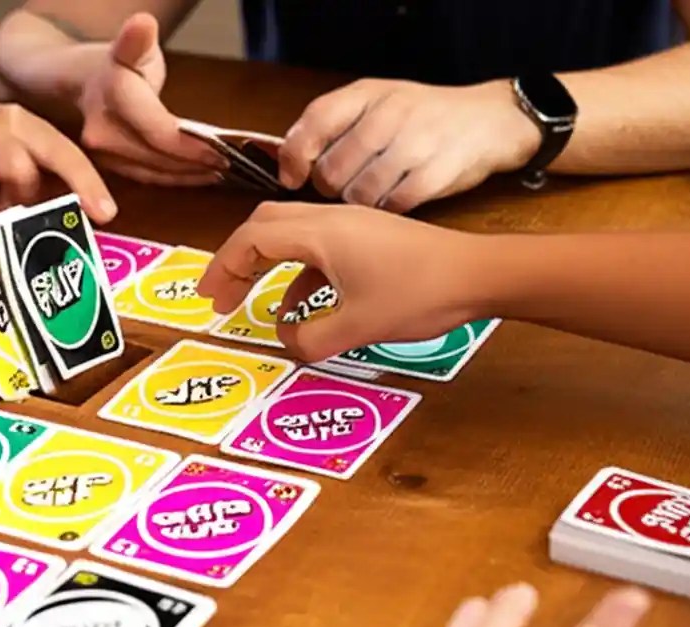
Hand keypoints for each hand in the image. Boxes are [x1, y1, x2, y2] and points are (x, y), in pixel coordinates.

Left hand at [0, 100, 117, 222]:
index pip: (16, 162)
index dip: (19, 194)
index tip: (12, 219)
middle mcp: (19, 121)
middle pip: (58, 149)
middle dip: (83, 181)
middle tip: (104, 214)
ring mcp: (37, 127)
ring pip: (70, 153)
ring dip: (89, 183)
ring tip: (105, 212)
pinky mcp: (46, 137)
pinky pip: (68, 158)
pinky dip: (84, 181)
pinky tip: (96, 203)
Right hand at [75, 13, 221, 185]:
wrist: (82, 85)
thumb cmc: (116, 65)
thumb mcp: (132, 47)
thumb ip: (139, 41)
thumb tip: (142, 24)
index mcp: (113, 97)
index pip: (159, 132)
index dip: (193, 146)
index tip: (222, 150)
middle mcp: (102, 132)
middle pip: (160, 157)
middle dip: (197, 162)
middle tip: (231, 162)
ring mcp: (103, 155)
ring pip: (156, 172)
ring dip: (190, 174)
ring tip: (222, 171)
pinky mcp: (111, 169)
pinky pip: (149, 178)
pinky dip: (176, 179)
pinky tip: (200, 175)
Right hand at [198, 202, 482, 360]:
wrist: (480, 274)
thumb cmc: (423, 293)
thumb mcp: (359, 327)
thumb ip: (310, 340)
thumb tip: (287, 343)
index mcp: (319, 233)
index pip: (251, 239)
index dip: (221, 268)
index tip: (209, 297)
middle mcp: (330, 220)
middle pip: (263, 226)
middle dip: (235, 261)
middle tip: (221, 296)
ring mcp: (350, 227)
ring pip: (289, 235)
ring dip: (264, 266)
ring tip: (249, 302)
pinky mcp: (367, 239)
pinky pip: (316, 249)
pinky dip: (296, 275)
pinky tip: (300, 309)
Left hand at [279, 79, 539, 211]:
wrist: (491, 120)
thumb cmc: (423, 117)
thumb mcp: (377, 104)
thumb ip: (334, 126)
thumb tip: (288, 165)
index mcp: (367, 94)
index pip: (315, 122)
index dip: (295, 156)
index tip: (292, 178)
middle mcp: (391, 114)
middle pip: (332, 171)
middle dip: (331, 188)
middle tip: (345, 187)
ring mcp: (416, 143)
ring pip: (359, 194)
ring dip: (359, 204)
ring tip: (372, 194)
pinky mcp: (438, 173)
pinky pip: (392, 206)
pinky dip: (388, 211)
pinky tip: (395, 201)